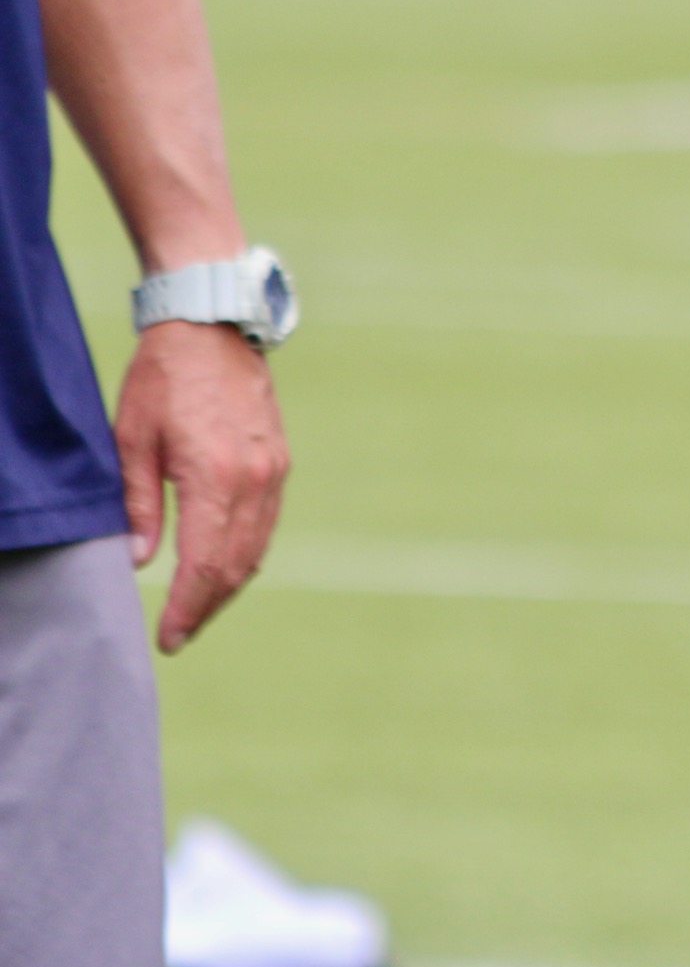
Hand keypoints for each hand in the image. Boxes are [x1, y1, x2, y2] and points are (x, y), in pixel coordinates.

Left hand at [116, 321, 288, 652]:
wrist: (212, 327)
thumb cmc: (162, 379)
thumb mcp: (132, 441)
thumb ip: (137, 504)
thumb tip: (138, 560)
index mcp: (215, 476)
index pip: (202, 563)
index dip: (186, 608)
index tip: (168, 639)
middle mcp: (254, 480)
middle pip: (235, 566)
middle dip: (206, 606)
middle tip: (180, 634)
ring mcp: (274, 472)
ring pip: (256, 549)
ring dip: (228, 586)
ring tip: (199, 608)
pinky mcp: (280, 463)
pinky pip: (267, 524)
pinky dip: (246, 554)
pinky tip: (223, 566)